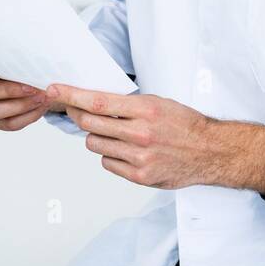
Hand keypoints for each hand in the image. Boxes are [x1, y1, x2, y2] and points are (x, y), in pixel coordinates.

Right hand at [0, 53, 49, 131]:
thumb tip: (35, 62)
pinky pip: (8, 123)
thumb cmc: (22, 58)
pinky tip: (41, 106)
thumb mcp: (21, 50)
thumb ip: (22, 54)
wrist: (31, 75)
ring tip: (41, 97)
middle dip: (9, 90)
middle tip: (32, 87)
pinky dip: (27, 116)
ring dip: (20, 105)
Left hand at [44, 84, 264, 193]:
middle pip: (90, 124)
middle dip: (78, 116)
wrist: (210, 152)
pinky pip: (107, 163)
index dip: (72, 96)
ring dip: (98, 137)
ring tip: (116, 134)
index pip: (98, 102)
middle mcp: (140, 133)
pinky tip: (126, 150)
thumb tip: (93, 102)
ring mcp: (139, 157)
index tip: (54, 90)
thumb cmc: (184, 124)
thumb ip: (128, 105)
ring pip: (95, 145)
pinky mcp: (140, 176)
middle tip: (77, 111)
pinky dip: (110, 156)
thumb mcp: (159, 103)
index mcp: (146, 109)